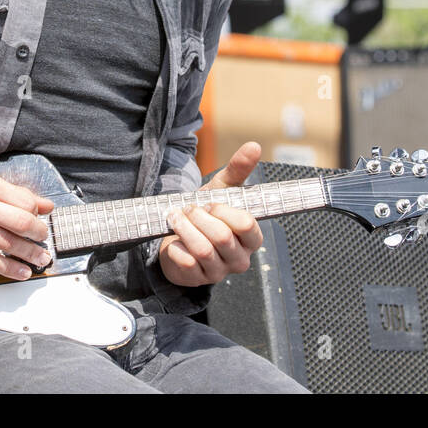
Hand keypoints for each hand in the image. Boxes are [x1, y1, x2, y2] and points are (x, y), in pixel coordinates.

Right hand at [0, 168, 54, 280]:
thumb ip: (12, 192)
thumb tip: (44, 204)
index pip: (22, 200)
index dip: (38, 213)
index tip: (42, 220)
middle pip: (19, 222)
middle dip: (38, 235)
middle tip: (44, 240)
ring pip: (6, 244)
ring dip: (29, 254)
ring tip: (40, 259)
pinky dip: (9, 269)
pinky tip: (21, 272)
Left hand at [157, 141, 263, 287]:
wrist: (179, 235)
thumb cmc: (207, 214)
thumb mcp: (222, 190)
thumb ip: (238, 170)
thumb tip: (254, 146)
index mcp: (252, 238)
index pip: (246, 225)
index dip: (224, 210)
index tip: (210, 202)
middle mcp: (240, 258)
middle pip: (222, 237)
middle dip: (199, 217)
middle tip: (188, 208)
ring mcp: (219, 272)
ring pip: (203, 250)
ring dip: (184, 228)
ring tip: (176, 217)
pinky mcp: (197, 280)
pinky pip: (186, 263)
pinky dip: (176, 247)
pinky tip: (173, 240)